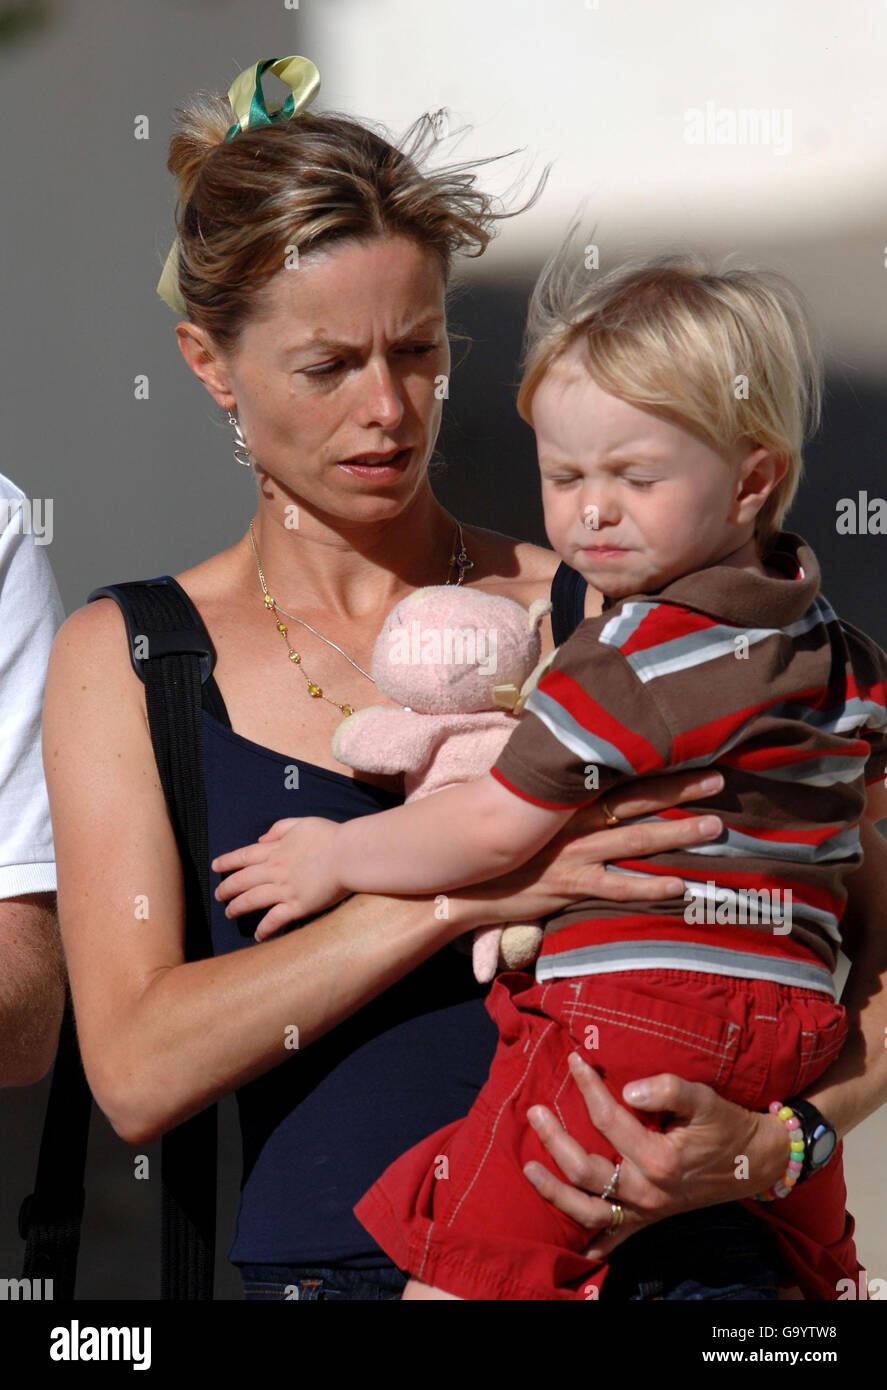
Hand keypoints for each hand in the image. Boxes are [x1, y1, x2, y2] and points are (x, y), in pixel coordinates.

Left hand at [211, 817, 345, 940]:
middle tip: (218, 895)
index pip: (243, 856)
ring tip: (230, 913)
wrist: (348, 855)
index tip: (215, 866)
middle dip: (226, 888)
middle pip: (242, 880)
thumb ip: (279, 828)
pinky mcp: (297, 906)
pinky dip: (264, 928)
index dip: (227, 862)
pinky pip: (274, 920)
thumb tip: (262, 837)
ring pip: (251, 900)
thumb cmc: (330, 837)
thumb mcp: (302, 823)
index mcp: (275, 849)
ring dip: (237, 907)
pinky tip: (258, 935)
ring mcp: (284, 889)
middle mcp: (274, 870)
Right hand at [450, 769, 725, 928]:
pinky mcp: (571, 887)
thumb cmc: (497, 842)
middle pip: (637, 800)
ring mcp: (576, 854)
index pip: (616, 773)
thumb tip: (574, 766)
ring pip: (637, 840)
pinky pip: (619, 888)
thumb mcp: (522, 806)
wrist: (465, 883)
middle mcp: (575, 821)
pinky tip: (680, 887)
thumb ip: (551, 789)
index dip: (652, 761)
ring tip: (714, 827)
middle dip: (680, 790)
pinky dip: (650, 888)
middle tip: (719, 780)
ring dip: (678, 832)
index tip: (686, 747)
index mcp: (565, 799)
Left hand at [523, 1052, 788, 1259]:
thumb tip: (627, 1089)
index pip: (608, 1119)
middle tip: (533, 1111)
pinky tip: (570, 1244)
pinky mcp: (648, 1221)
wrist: (755, 1162)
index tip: (572, 1061)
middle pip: (585, 1169)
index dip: (587, 1087)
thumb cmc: (726, 1126)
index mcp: (658, 1159)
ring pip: (588, 1211)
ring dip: (554, 1192)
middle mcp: (647, 1192)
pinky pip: (613, 1240)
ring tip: (528, 1168)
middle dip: (554, 1139)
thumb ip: (667, 1089)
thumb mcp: (704, 1098)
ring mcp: (645, 1211)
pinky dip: (591, 1244)